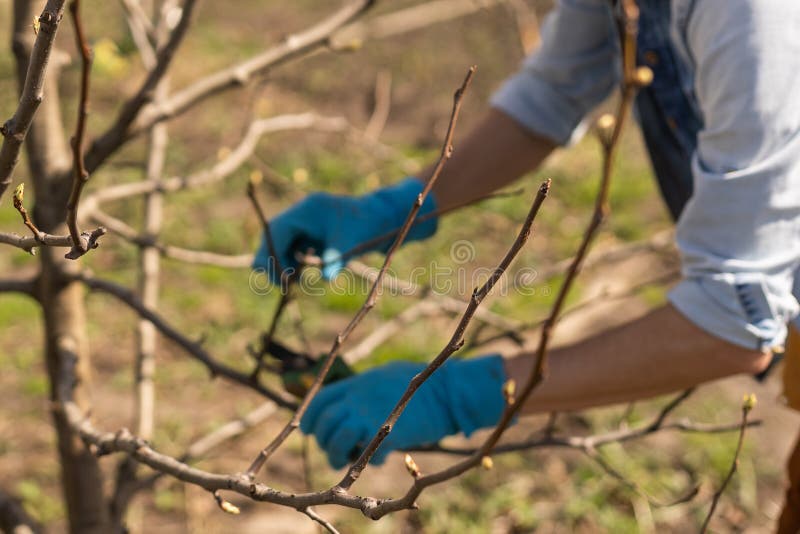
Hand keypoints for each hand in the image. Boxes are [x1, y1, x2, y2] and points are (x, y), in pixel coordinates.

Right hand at [252, 177, 437, 282]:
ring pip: (278, 246)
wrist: (380, 219)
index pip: (275, 231)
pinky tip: (304, 276)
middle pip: (271, 238)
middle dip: (274, 261)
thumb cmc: (367, 226)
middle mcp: (299, 214)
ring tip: (299, 281)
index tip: (280, 278)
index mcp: (306, 210)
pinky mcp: (306, 234)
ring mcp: (301, 224)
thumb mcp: (351, 242)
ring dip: (283, 264)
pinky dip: (293, 264)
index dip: (272, 254)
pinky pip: (290, 250)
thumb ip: (336, 258)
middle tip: (284, 285)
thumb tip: (325, 277)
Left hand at [300, 355, 507, 468]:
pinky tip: (381, 459)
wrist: (447, 391)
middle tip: (332, 449)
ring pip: (337, 441)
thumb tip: (347, 400)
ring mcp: (371, 417)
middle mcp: (358, 399)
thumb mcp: (383, 376)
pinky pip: (366, 456)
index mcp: (357, 384)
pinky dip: (369, 463)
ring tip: (342, 461)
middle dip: (322, 440)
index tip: (310, 431)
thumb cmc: (420, 382)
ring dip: (335, 456)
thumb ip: (362, 388)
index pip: (321, 401)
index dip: (311, 418)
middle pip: (325, 422)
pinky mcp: (388, 436)